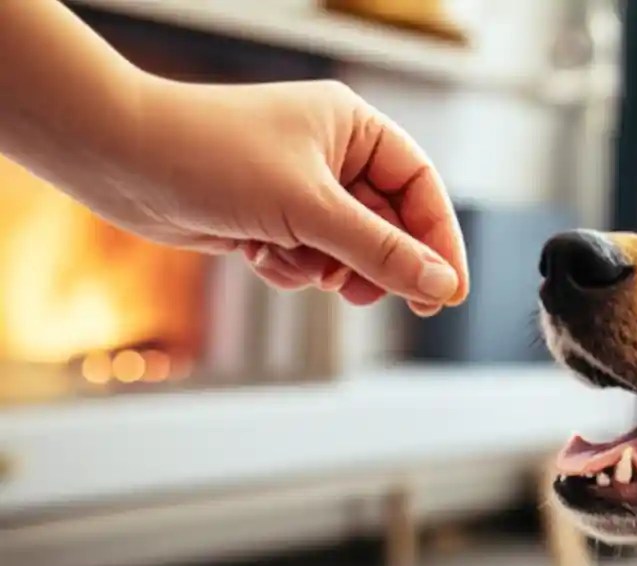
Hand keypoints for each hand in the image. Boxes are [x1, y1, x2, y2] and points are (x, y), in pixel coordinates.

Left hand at [110, 78, 467, 313]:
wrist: (118, 159)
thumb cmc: (209, 156)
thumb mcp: (310, 209)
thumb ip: (381, 251)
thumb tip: (438, 285)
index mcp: (354, 128)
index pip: (422, 187)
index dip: (439, 240)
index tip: (448, 290)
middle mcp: (332, 154)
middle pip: (388, 224)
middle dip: (376, 262)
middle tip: (375, 296)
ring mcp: (300, 187)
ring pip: (347, 249)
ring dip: (328, 268)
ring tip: (302, 267)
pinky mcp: (270, 217)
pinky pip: (308, 258)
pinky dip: (291, 267)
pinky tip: (260, 256)